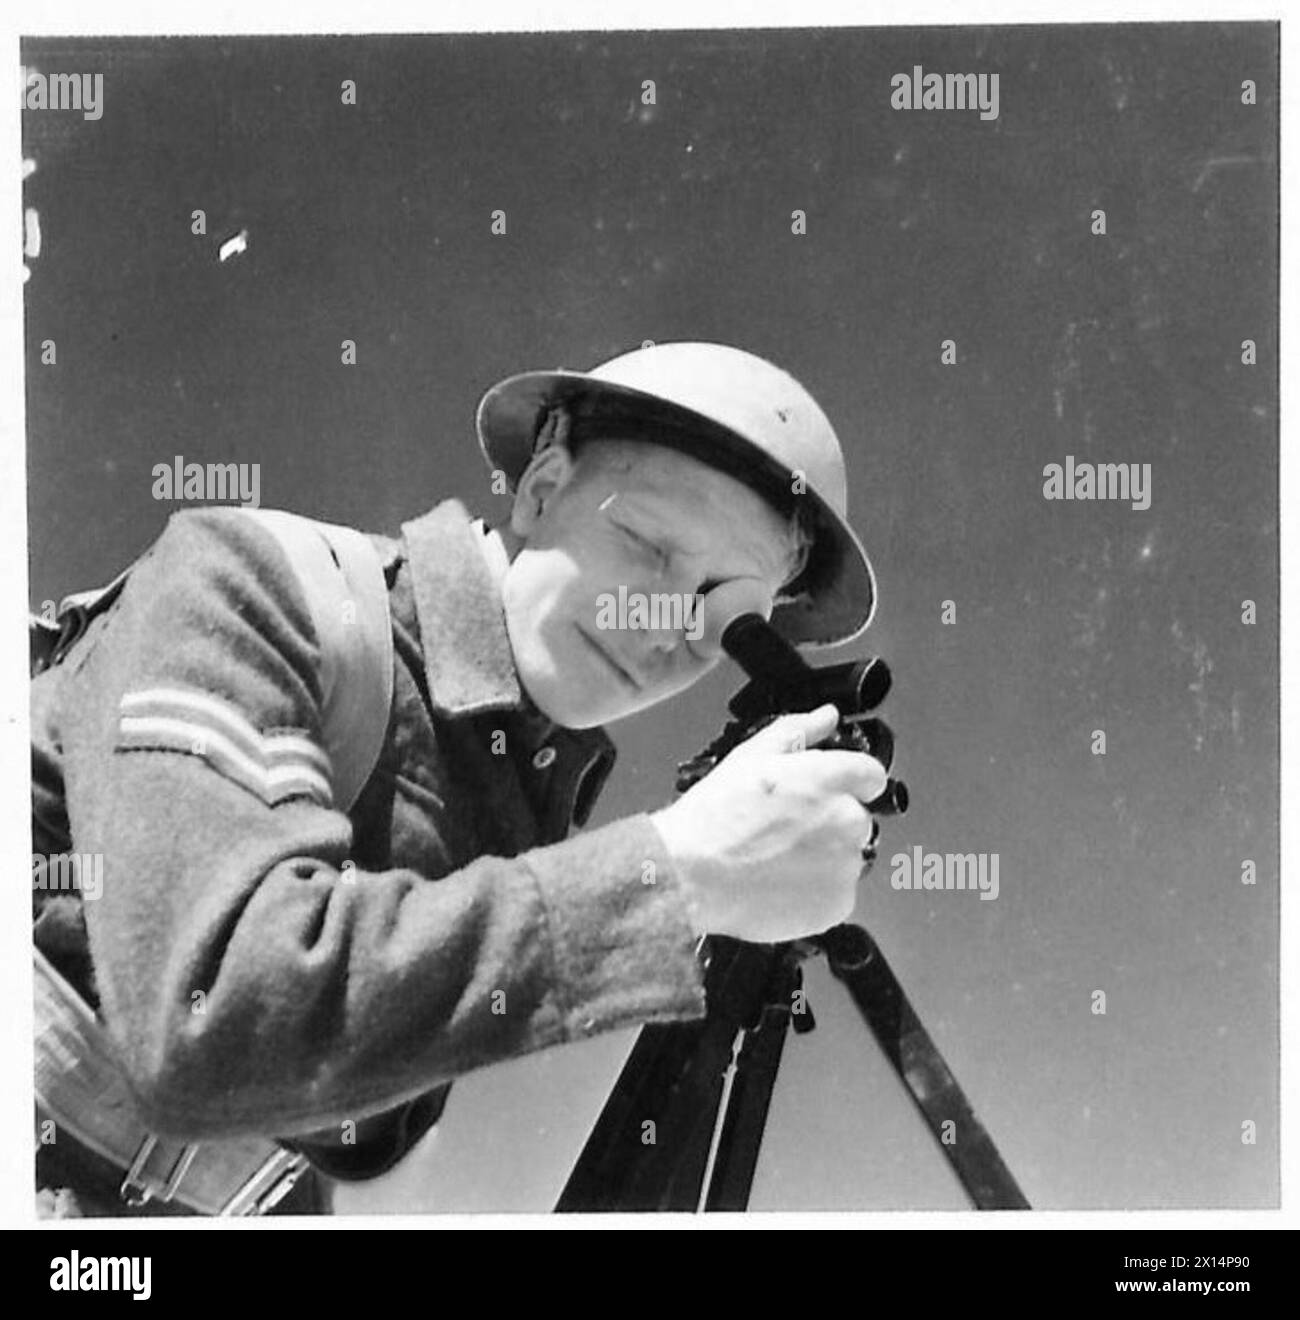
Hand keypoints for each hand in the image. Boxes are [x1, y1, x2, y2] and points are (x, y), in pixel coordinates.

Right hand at [650, 704, 886, 943]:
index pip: (870, 775)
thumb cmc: (715, 816)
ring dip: (822, 858)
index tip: (826, 794)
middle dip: (827, 822)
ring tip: (775, 859)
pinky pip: (835, 894)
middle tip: (784, 830)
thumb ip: (799, 731)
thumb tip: (826, 717)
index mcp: (830, 779)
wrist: (692, 875)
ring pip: (845, 858)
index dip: (848, 782)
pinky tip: (779, 883)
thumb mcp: (751, 756)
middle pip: (855, 818)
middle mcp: (847, 820)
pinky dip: (815, 892)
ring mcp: (845, 866)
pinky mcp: (837, 904)